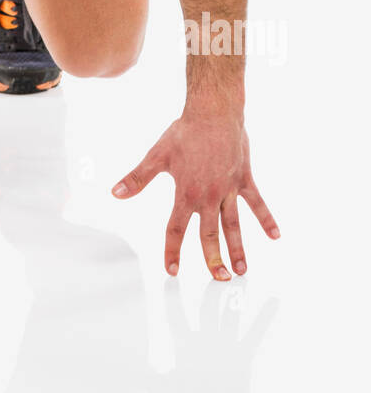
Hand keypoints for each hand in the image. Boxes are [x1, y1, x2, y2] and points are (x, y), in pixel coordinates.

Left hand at [111, 110, 279, 279]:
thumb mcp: (157, 155)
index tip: (171, 271)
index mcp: (186, 192)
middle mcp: (208, 195)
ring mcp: (229, 189)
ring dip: (237, 248)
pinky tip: (276, 236)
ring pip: (233, 224)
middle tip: (218, 279)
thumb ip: (138, 178)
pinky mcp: (244, 179)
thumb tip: (116, 192)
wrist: (214, 112)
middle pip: (209, 233)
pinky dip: (266, 219)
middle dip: (212, 259)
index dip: (172, 250)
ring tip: (241, 270)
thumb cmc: (185, 132)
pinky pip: (257, 203)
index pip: (176, 228)